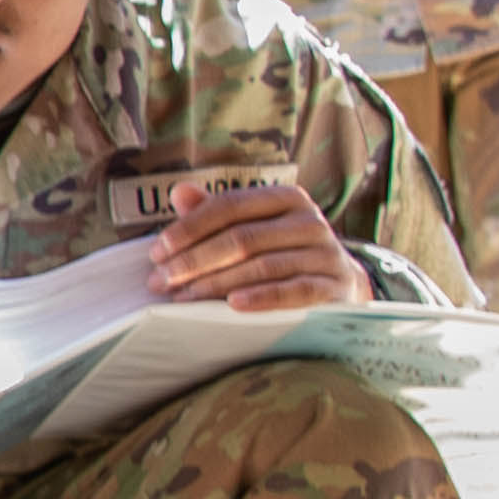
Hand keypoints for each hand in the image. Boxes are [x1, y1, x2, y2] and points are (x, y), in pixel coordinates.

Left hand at [147, 181, 360, 313]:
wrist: (341, 284)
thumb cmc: (284, 251)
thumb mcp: (255, 226)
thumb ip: (217, 212)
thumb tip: (179, 193)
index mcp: (285, 198)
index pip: (229, 206)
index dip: (190, 228)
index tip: (157, 252)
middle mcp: (308, 221)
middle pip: (242, 238)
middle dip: (195, 261)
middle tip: (162, 281)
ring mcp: (325, 254)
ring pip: (262, 266)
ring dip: (217, 283)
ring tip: (184, 297)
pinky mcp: (334, 287)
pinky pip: (293, 291)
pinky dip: (261, 297)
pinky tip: (232, 305)